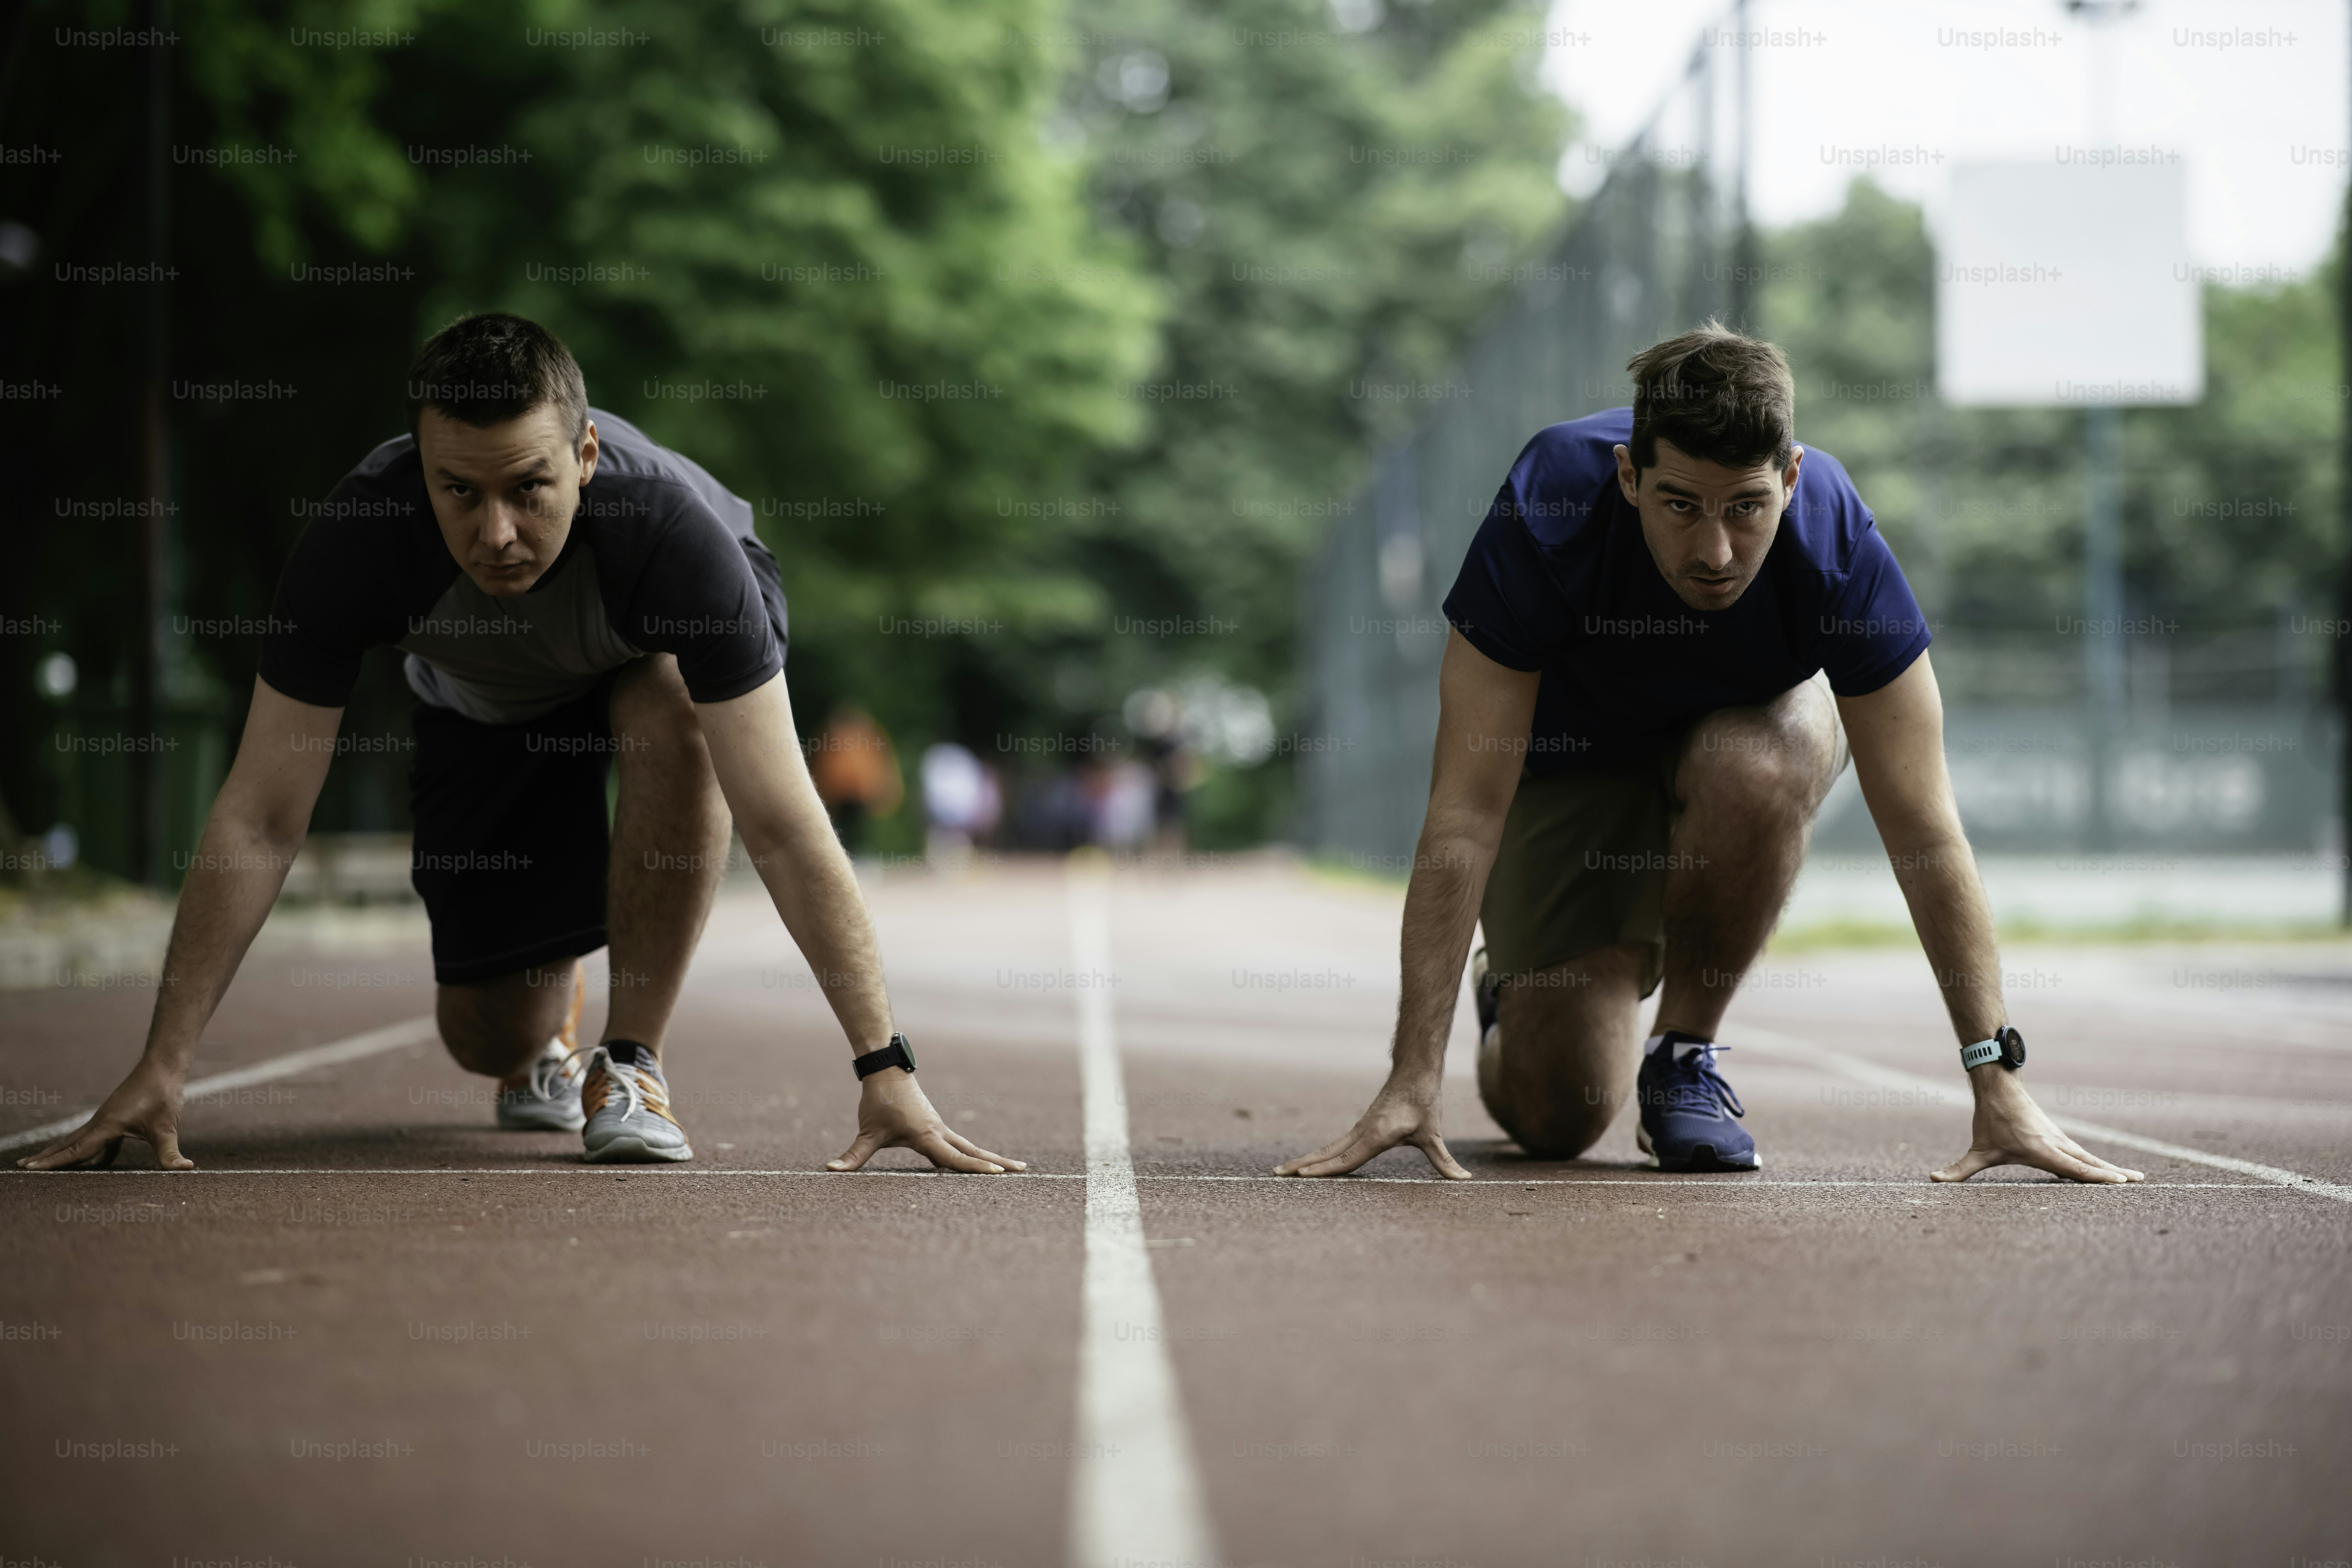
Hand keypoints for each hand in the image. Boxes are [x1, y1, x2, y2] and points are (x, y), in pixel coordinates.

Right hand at [18, 1057, 193, 1170]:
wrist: (163, 1067)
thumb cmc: (163, 1095)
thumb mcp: (167, 1127)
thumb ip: (170, 1152)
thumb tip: (184, 1169)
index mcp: (107, 1126)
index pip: (76, 1150)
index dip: (53, 1161)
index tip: (31, 1167)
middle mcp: (100, 1122)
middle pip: (68, 1143)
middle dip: (47, 1156)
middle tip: (23, 1166)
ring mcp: (106, 1118)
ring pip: (80, 1139)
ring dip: (63, 1152)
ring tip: (45, 1163)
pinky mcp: (115, 1117)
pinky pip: (97, 1138)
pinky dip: (90, 1150)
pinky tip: (93, 1161)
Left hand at [826, 1070, 1025, 1173]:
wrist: (886, 1070)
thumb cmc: (878, 1101)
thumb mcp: (867, 1131)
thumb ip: (853, 1156)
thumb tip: (830, 1171)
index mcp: (927, 1135)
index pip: (954, 1158)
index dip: (974, 1169)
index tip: (997, 1175)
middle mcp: (939, 1131)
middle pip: (973, 1151)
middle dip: (997, 1163)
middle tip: (1022, 1172)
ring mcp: (940, 1127)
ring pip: (969, 1146)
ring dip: (989, 1157)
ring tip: (1011, 1169)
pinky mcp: (935, 1125)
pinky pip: (958, 1143)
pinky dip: (972, 1153)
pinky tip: (978, 1162)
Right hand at [1275, 1074, 1471, 1179]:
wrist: (1416, 1071)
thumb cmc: (1423, 1101)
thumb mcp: (1433, 1133)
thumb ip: (1444, 1160)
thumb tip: (1463, 1178)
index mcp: (1374, 1136)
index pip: (1345, 1159)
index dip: (1323, 1170)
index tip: (1300, 1176)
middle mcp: (1361, 1132)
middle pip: (1326, 1153)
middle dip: (1302, 1164)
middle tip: (1277, 1174)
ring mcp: (1359, 1129)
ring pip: (1329, 1147)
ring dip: (1307, 1158)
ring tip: (1285, 1170)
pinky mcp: (1362, 1126)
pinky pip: (1337, 1144)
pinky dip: (1321, 1154)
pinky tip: (1314, 1161)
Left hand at [1931, 1068, 2144, 1184]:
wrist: (1999, 1088)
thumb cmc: (1990, 1120)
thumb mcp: (1978, 1149)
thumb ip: (1959, 1169)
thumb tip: (1933, 1179)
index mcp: (2042, 1150)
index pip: (2074, 1168)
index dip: (2096, 1176)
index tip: (2119, 1182)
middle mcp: (2056, 1144)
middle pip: (2089, 1162)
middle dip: (2113, 1174)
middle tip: (2138, 1181)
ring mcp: (2059, 1139)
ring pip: (2088, 1157)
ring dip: (2110, 1167)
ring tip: (2133, 1177)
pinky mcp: (2058, 1137)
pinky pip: (2082, 1153)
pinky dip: (2097, 1162)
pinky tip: (2107, 1170)